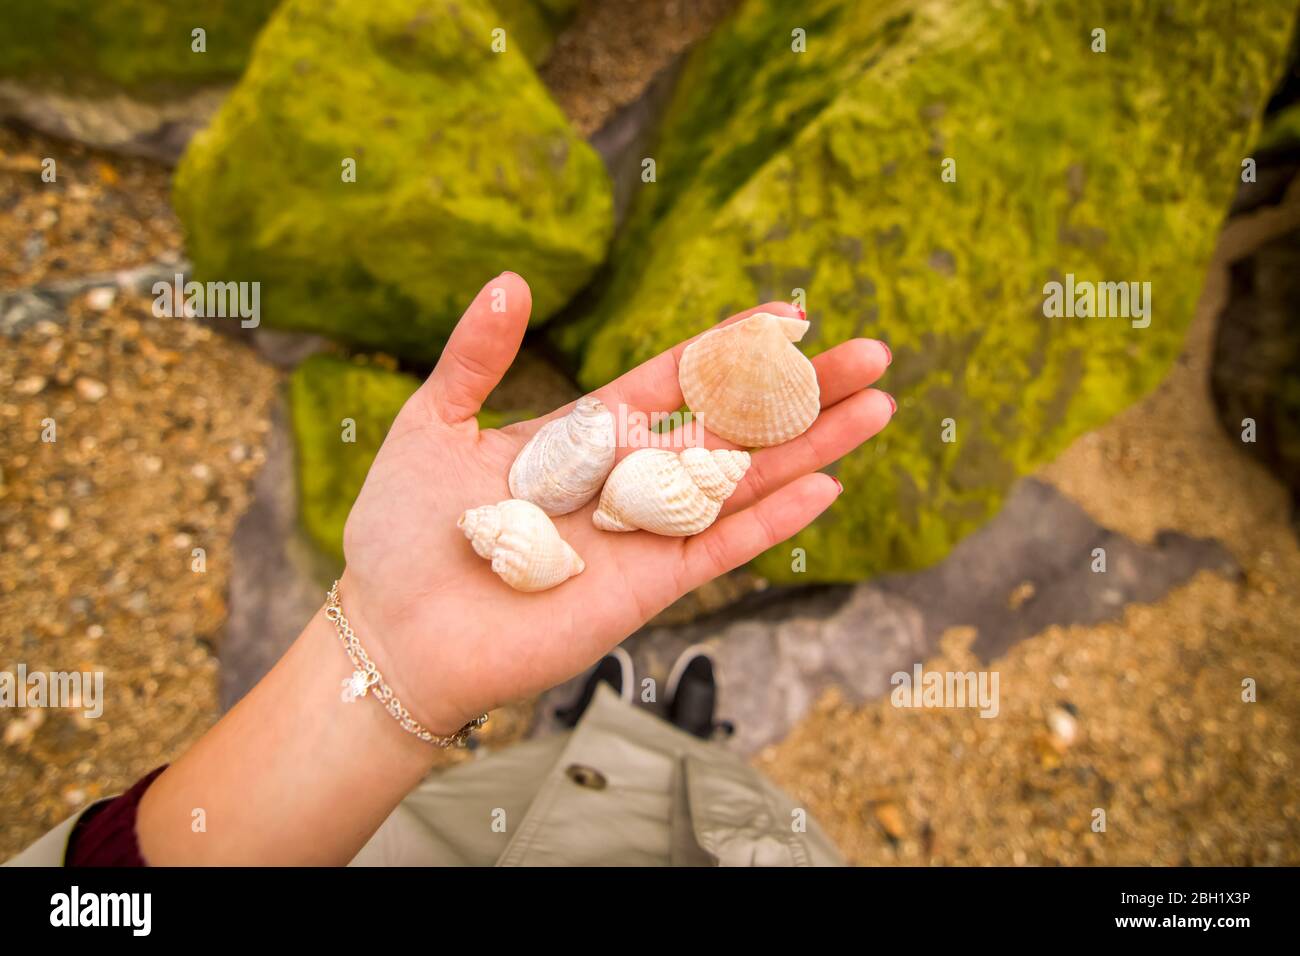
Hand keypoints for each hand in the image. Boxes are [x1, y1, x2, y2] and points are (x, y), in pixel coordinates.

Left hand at [340, 272, 893, 734]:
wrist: (393, 632)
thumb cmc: (403, 533)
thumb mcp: (431, 424)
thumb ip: (476, 356)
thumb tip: (512, 280)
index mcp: (584, 433)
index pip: (678, 378)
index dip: (735, 347)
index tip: (793, 313)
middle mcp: (626, 479)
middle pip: (732, 424)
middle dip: (802, 391)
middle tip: (873, 354)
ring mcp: (642, 534)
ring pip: (743, 480)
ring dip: (810, 447)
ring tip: (877, 408)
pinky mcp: (645, 588)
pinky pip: (720, 547)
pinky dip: (772, 521)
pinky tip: (825, 487)